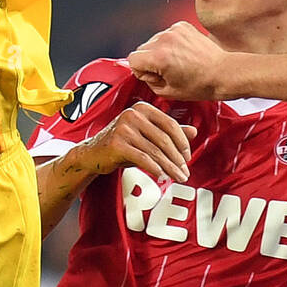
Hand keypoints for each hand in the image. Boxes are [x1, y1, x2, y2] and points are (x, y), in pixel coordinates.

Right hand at [68, 102, 196, 182]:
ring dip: (169, 167)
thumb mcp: (147, 136)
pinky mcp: (117, 143)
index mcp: (143, 108)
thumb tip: (194, 131)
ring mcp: (124, 128)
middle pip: (164, 139)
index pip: (170, 124)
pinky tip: (161, 176)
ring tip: (178, 178)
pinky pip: (142, 157)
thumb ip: (169, 132)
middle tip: (185, 173)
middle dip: (178, 159)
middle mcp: (133, 114)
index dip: (182, 143)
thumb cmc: (122, 144)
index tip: (188, 158)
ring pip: (155, 150)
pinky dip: (154, 168)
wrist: (92, 154)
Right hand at [127, 22, 226, 100]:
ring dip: (160, 51)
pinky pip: (167, 34)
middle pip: (142, 49)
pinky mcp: (183, 26)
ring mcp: (175, 31)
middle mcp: (165, 40)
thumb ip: (149, 81)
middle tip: (168, 72)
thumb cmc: (201, 84)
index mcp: (159, 57)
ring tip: (178, 63)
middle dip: (150, 61)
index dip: (141, 71)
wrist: (223, 72)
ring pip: (154, 41)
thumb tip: (144, 71)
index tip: (155, 76)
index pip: (132, 59)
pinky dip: (171, 43)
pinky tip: (183, 54)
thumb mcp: (168, 92)